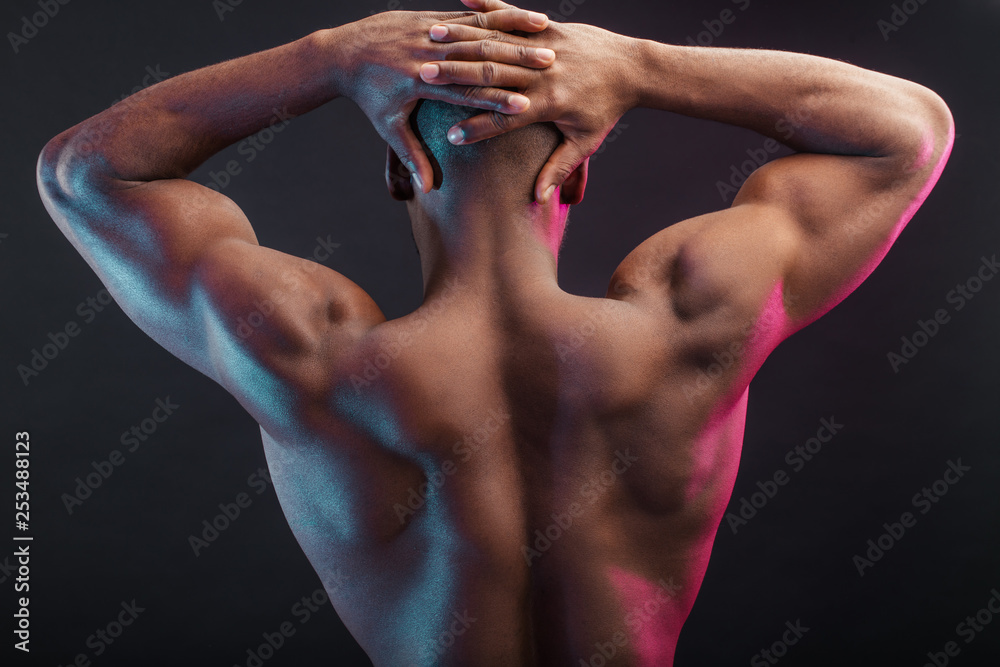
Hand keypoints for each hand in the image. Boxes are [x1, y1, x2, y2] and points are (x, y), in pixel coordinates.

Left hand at [335, 5, 554, 192]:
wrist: (342, 52)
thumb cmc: (368, 95)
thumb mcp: (388, 127)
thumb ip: (412, 156)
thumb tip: (427, 190)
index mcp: (419, 82)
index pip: (466, 92)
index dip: (497, 98)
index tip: (526, 105)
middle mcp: (427, 53)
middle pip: (480, 58)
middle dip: (517, 62)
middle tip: (552, 68)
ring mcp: (429, 31)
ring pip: (481, 30)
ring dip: (516, 35)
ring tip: (548, 39)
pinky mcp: (431, 17)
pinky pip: (472, 15)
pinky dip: (501, 16)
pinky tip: (529, 20)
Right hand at [421, 1, 639, 201]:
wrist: (633, 68)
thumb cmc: (607, 109)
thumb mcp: (585, 142)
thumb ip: (559, 168)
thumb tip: (538, 196)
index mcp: (549, 103)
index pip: (505, 118)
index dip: (478, 129)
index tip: (451, 138)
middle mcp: (543, 73)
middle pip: (492, 76)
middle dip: (455, 78)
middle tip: (423, 80)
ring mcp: (545, 46)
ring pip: (497, 42)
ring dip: (462, 40)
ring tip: (430, 40)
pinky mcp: (550, 27)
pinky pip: (513, 15)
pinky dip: (489, 6)